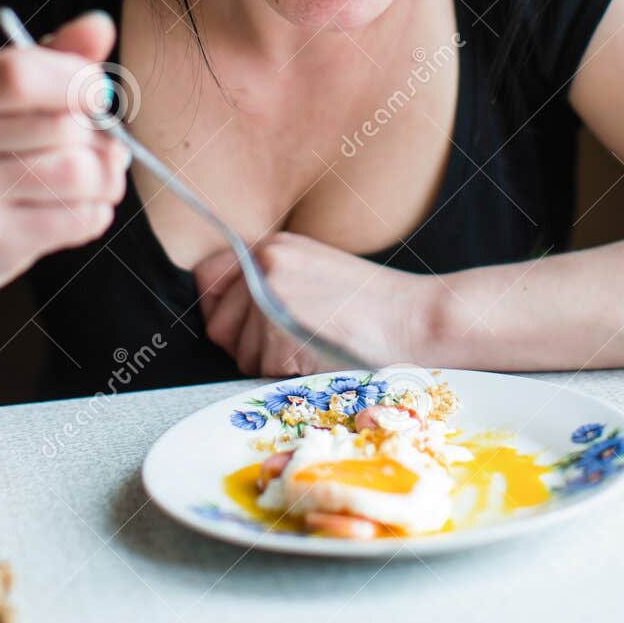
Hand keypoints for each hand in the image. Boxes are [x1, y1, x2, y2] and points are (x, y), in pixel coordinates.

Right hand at [0, 11, 130, 304]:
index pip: (20, 74)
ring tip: (92, 179)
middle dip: (99, 136)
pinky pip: (80, 217)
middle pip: (65, 126)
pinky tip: (75, 209)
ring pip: (80, 172)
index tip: (97, 95)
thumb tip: (100, 24)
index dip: (77, 80)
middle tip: (93, 146)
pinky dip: (96, 212)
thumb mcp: (3, 99)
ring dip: (106, 176)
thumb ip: (53, 59)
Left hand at [192, 230, 430, 377]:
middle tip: (287, 344)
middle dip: (244, 345)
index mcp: (272, 246)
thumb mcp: (314, 270)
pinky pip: (263, 371)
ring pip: (240, 354)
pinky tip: (319, 358)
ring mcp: (271, 298)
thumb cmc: (373, 305)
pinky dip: (288, 376)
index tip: (239, 324)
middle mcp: (266, 265)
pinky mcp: (280, 334)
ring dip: (268, 364)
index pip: (207, 276)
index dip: (218, 307)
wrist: (416, 319)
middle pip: (218, 324)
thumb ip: (271, 280)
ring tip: (311, 348)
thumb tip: (228, 311)